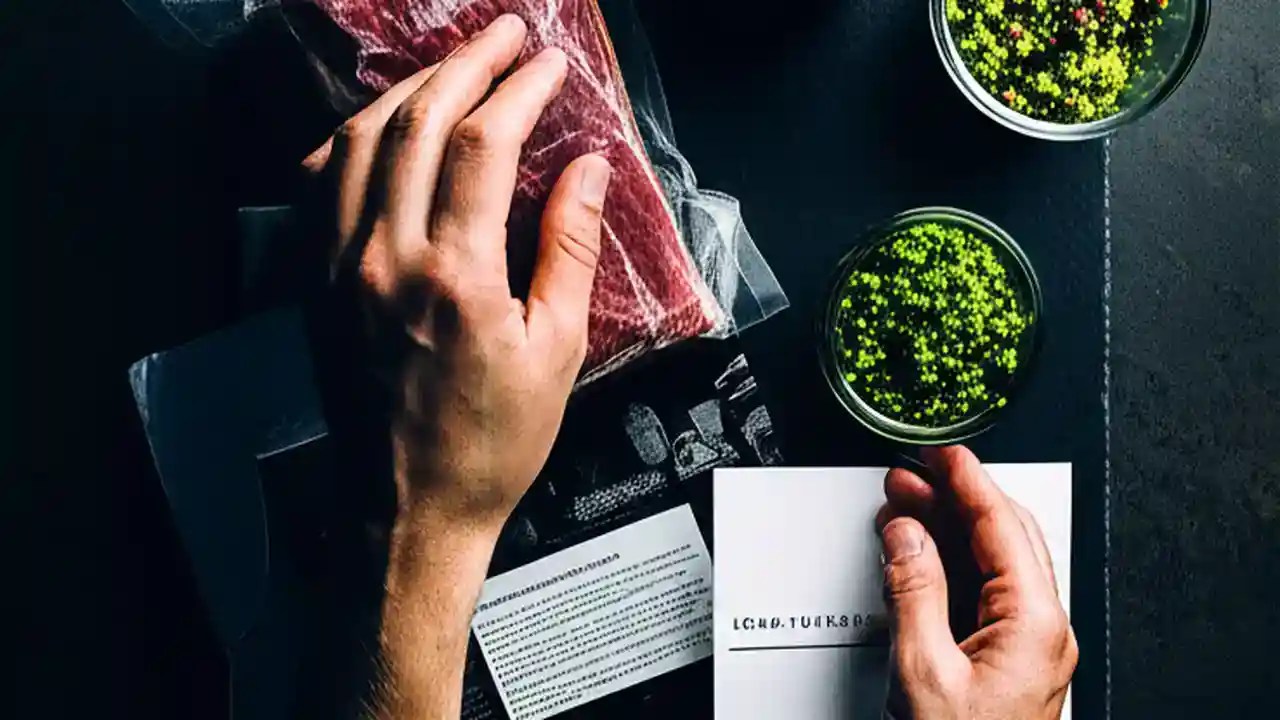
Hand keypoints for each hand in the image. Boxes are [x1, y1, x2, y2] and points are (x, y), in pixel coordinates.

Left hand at [303, 14, 610, 531]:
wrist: (408, 508)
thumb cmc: (492, 442)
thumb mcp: (558, 351)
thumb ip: (570, 248)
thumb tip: (588, 168)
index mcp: (455, 275)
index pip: (486, 144)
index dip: (521, 88)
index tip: (550, 64)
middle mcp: (385, 256)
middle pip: (419, 122)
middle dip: (467, 62)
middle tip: (506, 34)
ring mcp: (338, 266)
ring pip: (359, 140)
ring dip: (409, 89)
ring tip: (452, 66)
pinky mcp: (315, 283)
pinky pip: (320, 184)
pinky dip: (354, 138)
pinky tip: (383, 127)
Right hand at [876, 446, 1077, 719]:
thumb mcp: (922, 670)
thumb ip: (913, 590)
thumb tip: (905, 533)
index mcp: (1033, 623)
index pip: (1001, 525)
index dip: (968, 479)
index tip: (942, 450)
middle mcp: (1039, 629)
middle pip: (1002, 536)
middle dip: (954, 497)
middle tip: (910, 473)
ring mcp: (1025, 645)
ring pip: (991, 561)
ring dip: (947, 528)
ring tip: (904, 504)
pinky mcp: (1005, 660)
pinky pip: (980, 592)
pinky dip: (947, 564)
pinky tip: (916, 553)